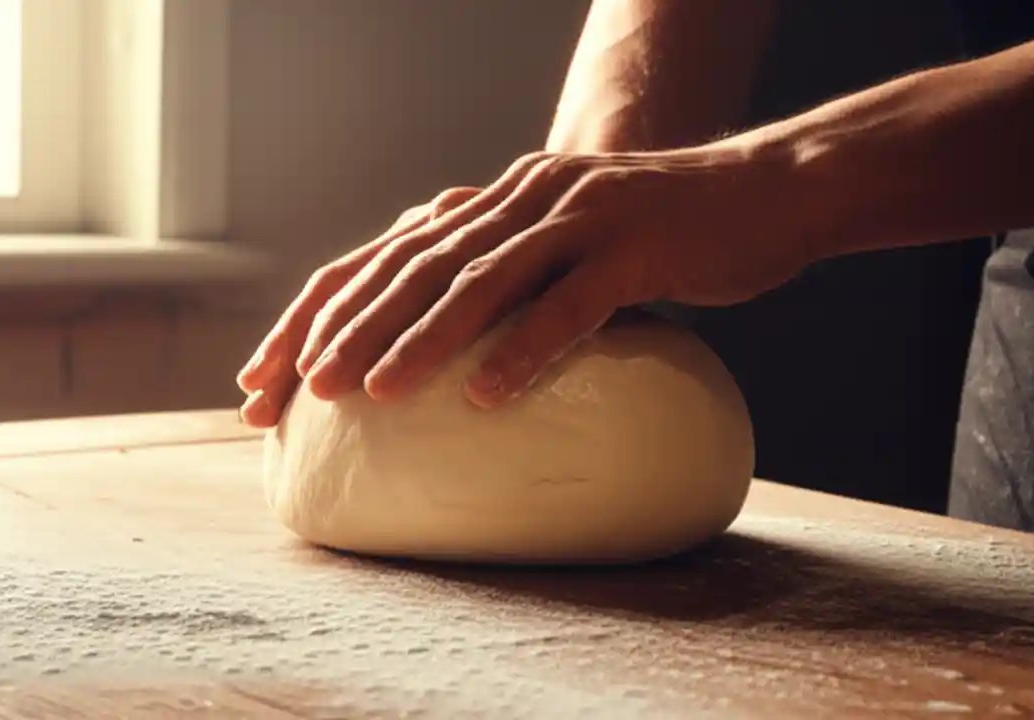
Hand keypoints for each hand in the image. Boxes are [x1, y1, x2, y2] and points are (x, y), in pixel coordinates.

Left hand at [240, 141, 820, 425]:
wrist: (763, 189)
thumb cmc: (653, 237)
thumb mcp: (560, 249)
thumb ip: (500, 282)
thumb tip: (435, 352)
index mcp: (490, 203)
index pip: (380, 258)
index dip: (317, 313)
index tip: (269, 375)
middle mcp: (520, 199)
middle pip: (413, 266)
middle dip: (351, 328)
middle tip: (303, 388)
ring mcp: (577, 216)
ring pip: (482, 280)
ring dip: (423, 339)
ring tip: (375, 394)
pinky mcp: (636, 246)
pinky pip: (572, 304)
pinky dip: (527, 349)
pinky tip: (488, 397)